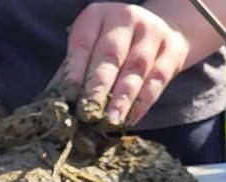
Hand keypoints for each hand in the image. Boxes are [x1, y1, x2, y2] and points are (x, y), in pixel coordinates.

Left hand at [57, 2, 190, 126]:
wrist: (160, 29)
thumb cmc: (112, 43)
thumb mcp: (90, 45)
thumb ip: (73, 70)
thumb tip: (53, 101)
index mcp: (98, 15)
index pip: (83, 46)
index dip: (75, 73)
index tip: (68, 98)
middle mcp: (126, 18)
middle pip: (110, 57)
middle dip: (98, 88)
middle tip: (89, 113)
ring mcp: (152, 32)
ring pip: (135, 69)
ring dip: (122, 99)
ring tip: (110, 121)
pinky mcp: (172, 49)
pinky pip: (157, 79)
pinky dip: (142, 102)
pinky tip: (130, 119)